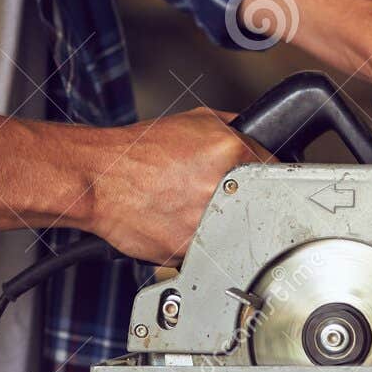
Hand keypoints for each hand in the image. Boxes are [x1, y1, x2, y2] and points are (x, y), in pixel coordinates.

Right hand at [88, 108, 271, 265]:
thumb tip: (257, 137)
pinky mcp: (188, 250)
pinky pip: (205, 248)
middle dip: (241, 199)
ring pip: (232, 230)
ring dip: (220, 223)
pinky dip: (195, 239)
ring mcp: (206, 223)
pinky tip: (175, 222)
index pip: (273, 169)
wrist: (98, 179)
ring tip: (189, 207)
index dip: (264, 176)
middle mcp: (222, 189)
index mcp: (229, 152)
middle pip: (256, 202)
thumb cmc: (137, 152)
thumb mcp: (193, 121)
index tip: (258, 181)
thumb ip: (232, 130)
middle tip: (212, 193)